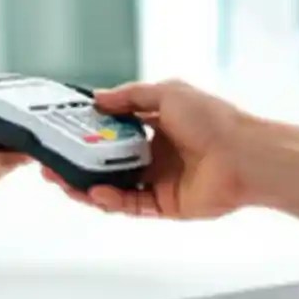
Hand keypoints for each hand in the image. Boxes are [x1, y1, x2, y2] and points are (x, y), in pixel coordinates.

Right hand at [42, 80, 251, 219]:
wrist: (246, 157)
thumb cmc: (214, 119)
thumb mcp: (167, 93)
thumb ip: (130, 97)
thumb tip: (97, 98)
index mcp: (157, 125)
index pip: (114, 130)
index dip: (88, 132)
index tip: (62, 133)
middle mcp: (156, 154)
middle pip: (108, 162)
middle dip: (79, 163)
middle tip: (51, 164)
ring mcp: (160, 181)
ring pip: (115, 186)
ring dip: (87, 185)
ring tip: (62, 182)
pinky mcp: (166, 205)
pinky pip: (132, 204)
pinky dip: (111, 200)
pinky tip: (95, 192)